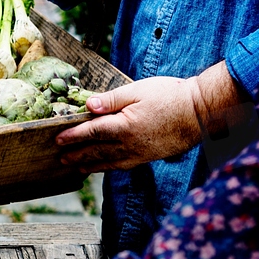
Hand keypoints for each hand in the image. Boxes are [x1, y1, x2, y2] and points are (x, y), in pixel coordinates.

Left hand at [57, 78, 204, 172]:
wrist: (201, 112)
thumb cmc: (170, 96)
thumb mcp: (138, 90)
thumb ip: (111, 100)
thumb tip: (88, 105)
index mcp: (123, 126)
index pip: (91, 132)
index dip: (73, 136)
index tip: (57, 139)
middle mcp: (128, 144)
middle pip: (95, 151)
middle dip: (76, 154)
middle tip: (59, 158)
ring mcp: (138, 154)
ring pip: (108, 162)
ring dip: (89, 165)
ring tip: (75, 166)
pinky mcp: (148, 157)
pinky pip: (122, 165)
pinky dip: (108, 167)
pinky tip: (102, 167)